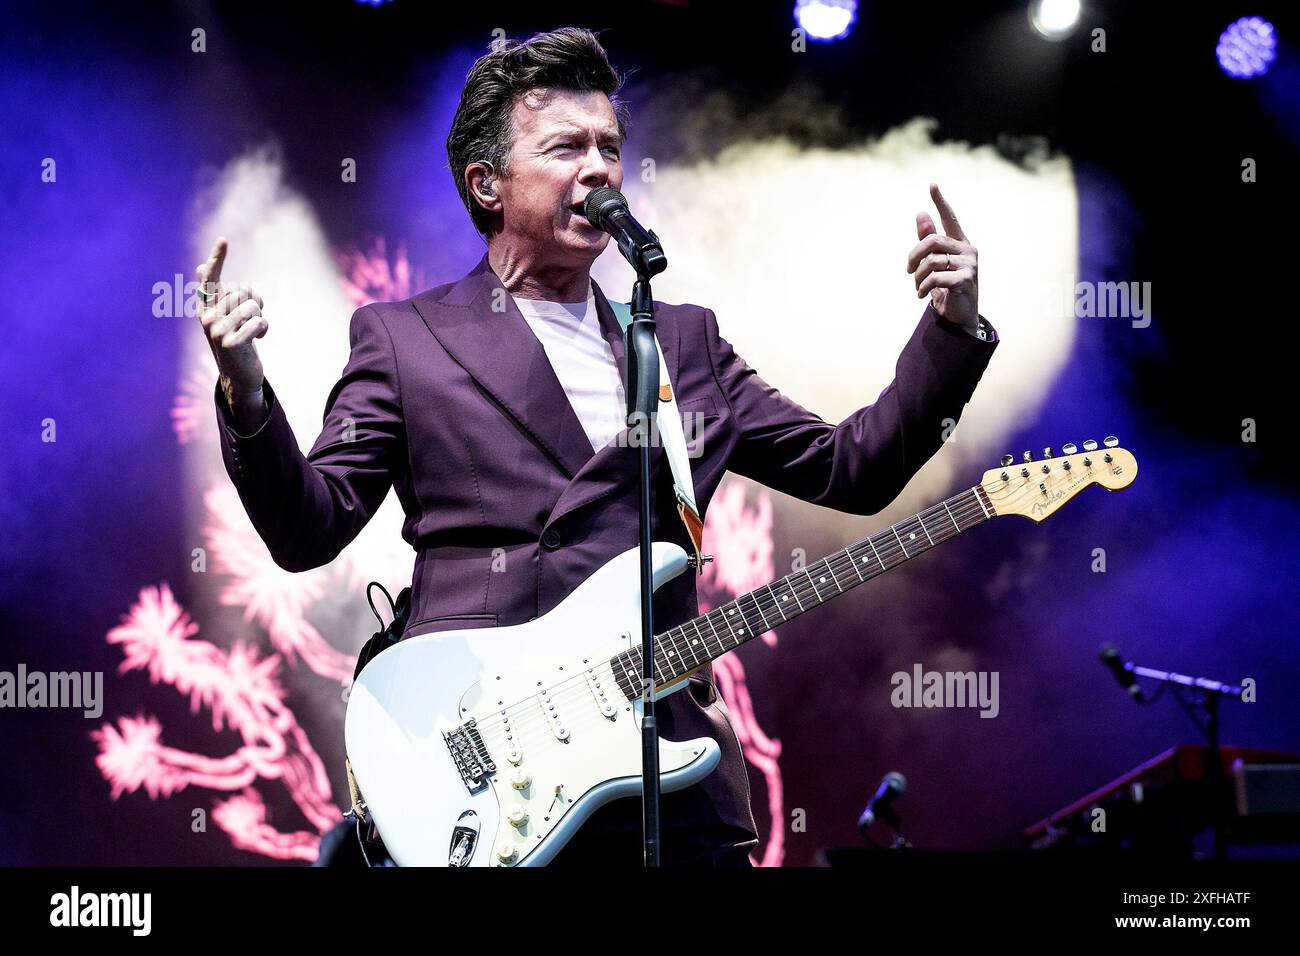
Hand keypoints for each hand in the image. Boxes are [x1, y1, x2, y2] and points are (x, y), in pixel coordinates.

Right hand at [196, 238, 267, 402]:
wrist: (238, 375)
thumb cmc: (235, 339)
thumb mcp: (225, 316)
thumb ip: (216, 293)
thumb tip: (199, 267)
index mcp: (205, 307)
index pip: (210, 278)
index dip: (217, 258)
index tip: (223, 240)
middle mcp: (207, 316)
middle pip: (241, 291)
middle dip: (254, 301)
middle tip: (251, 318)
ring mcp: (217, 330)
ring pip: (251, 306)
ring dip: (260, 317)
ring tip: (252, 330)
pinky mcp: (231, 343)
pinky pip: (258, 322)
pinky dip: (264, 329)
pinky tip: (257, 340)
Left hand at [906, 183, 978, 330]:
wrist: (959, 315)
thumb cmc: (946, 287)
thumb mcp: (934, 263)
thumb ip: (928, 240)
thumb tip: (920, 213)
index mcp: (960, 243)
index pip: (950, 218)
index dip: (941, 202)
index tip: (932, 184)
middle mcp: (968, 250)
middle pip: (932, 241)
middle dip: (914, 255)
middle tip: (908, 270)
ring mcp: (970, 265)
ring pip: (932, 260)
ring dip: (917, 276)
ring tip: (917, 286)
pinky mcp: (966, 280)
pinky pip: (935, 277)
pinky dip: (922, 287)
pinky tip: (920, 295)